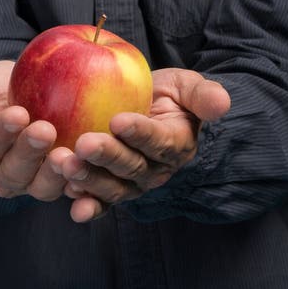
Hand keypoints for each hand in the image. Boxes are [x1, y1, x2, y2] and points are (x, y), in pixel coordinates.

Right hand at [0, 61, 70, 201]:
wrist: (21, 90)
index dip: (0, 134)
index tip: (17, 114)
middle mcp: (2, 175)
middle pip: (13, 173)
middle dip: (29, 153)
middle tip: (45, 129)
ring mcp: (33, 180)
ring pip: (41, 186)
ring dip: (55, 173)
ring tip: (67, 154)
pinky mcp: (60, 179)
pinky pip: (71, 187)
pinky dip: (81, 183)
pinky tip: (92, 168)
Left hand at [57, 68, 230, 221]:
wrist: (151, 109)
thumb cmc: (170, 95)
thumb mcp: (188, 86)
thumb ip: (203, 94)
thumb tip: (222, 102)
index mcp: (176, 144)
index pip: (158, 140)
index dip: (140, 132)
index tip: (118, 120)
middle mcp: (155, 170)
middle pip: (131, 167)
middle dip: (107, 156)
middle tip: (84, 143)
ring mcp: (132, 182)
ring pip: (112, 186)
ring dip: (88, 178)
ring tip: (65, 164)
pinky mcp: (111, 187)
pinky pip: (99, 200)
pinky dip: (85, 202)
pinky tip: (67, 195)